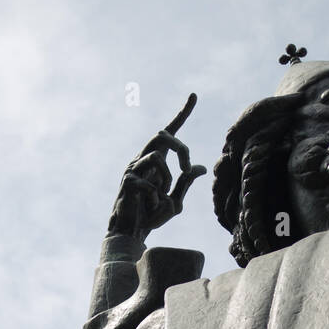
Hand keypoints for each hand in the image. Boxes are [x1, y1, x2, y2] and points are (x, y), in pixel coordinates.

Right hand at [107, 93, 208, 236]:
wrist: (131, 233)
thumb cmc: (152, 216)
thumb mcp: (175, 202)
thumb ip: (186, 184)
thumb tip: (202, 167)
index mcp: (156, 160)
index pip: (170, 132)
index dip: (182, 113)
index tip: (194, 96)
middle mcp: (143, 159)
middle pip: (162, 135)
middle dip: (182, 150)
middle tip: (187, 169)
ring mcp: (133, 168)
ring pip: (157, 157)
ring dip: (168, 178)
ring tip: (164, 197)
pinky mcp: (126, 181)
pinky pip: (149, 181)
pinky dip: (156, 197)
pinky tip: (151, 207)